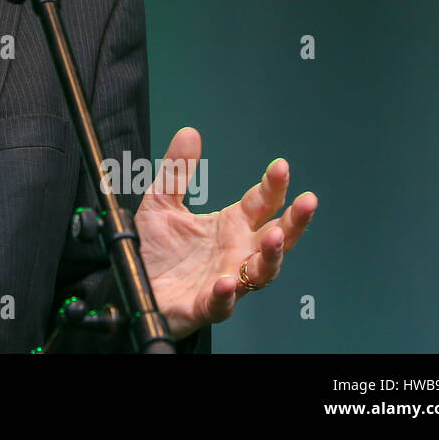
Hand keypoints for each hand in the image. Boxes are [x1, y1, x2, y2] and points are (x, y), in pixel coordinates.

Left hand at [133, 127, 317, 339]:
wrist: (131, 285)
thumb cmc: (154, 249)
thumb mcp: (161, 201)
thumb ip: (177, 170)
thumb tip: (189, 133)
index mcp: (230, 226)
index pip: (261, 203)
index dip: (273, 185)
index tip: (280, 167)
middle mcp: (235, 253)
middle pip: (276, 238)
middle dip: (294, 221)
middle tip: (306, 202)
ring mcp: (225, 280)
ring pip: (261, 273)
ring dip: (270, 256)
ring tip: (272, 236)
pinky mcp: (204, 306)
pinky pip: (221, 304)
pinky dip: (226, 295)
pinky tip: (226, 282)